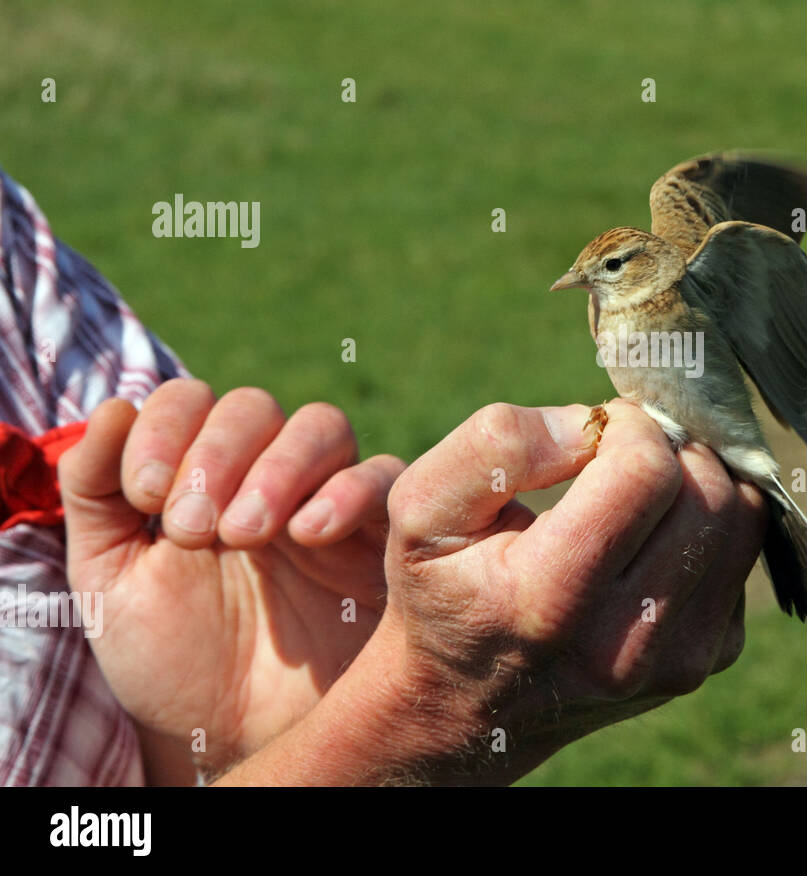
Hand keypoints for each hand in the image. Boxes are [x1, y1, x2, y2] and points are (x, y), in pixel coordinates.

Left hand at [60, 381, 404, 777]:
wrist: (235, 734)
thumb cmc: (175, 659)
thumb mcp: (110, 580)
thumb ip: (95, 493)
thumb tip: (116, 406)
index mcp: (200, 473)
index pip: (191, 401)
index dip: (167, 427)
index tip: (144, 495)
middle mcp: (264, 474)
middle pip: (255, 407)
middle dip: (216, 453)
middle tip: (193, 530)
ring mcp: (325, 498)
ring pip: (323, 426)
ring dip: (278, 465)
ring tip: (245, 533)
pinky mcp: (380, 534)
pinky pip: (383, 478)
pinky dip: (348, 491)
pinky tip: (309, 534)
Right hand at [215, 399, 765, 784]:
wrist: (466, 705)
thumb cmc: (446, 588)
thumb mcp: (422, 510)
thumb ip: (498, 445)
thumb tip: (593, 423)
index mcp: (546, 602)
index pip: (645, 473)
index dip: (626, 427)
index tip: (595, 433)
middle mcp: (621, 645)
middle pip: (706, 492)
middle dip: (667, 447)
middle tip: (621, 451)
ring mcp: (675, 661)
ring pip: (742, 519)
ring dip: (699, 477)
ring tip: (642, 482)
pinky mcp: (707, 661)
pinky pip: (742, 555)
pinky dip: (708, 524)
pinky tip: (654, 533)